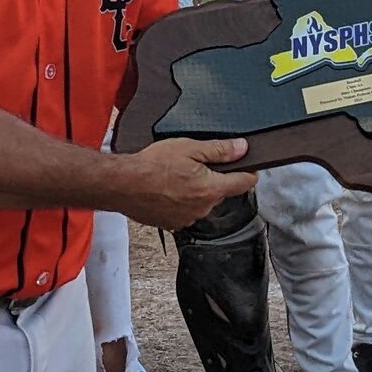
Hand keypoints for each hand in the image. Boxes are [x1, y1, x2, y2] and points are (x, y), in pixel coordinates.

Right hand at [111, 137, 256, 229]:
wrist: (122, 184)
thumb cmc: (152, 165)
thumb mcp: (189, 148)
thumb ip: (219, 150)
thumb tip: (242, 148)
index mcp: (211, 188)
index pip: (244, 183)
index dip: (248, 172)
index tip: (248, 166)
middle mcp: (203, 208)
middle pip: (221, 192)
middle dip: (214, 179)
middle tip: (195, 164)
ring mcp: (188, 218)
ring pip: (202, 202)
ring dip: (196, 191)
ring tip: (176, 176)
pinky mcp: (173, 223)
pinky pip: (186, 211)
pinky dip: (181, 201)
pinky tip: (167, 189)